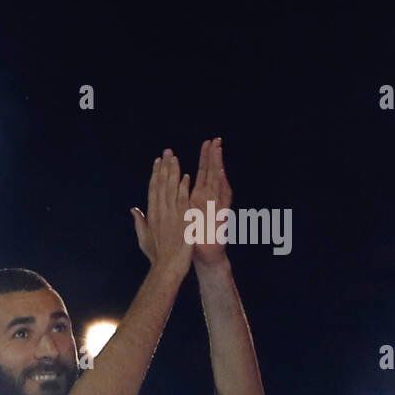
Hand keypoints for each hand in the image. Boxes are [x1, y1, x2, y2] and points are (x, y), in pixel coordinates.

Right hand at [131, 148, 192, 274]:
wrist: (166, 268)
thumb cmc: (156, 256)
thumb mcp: (144, 238)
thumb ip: (140, 222)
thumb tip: (134, 209)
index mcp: (151, 215)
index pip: (153, 189)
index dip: (155, 174)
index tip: (158, 161)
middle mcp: (159, 212)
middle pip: (161, 185)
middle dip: (164, 167)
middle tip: (167, 152)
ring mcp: (170, 215)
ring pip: (170, 189)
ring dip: (173, 173)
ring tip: (175, 158)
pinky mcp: (181, 220)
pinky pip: (182, 201)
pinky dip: (183, 189)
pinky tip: (186, 177)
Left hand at [189, 137, 231, 266]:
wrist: (206, 256)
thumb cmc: (194, 237)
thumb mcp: (184, 217)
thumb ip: (179, 202)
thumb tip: (172, 186)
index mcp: (199, 198)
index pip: (203, 173)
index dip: (205, 158)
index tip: (207, 142)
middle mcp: (209, 199)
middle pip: (211, 173)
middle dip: (212, 155)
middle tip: (215, 139)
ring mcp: (215, 206)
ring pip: (217, 181)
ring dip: (217, 164)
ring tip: (218, 148)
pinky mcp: (220, 215)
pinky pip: (222, 198)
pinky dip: (222, 185)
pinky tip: (221, 173)